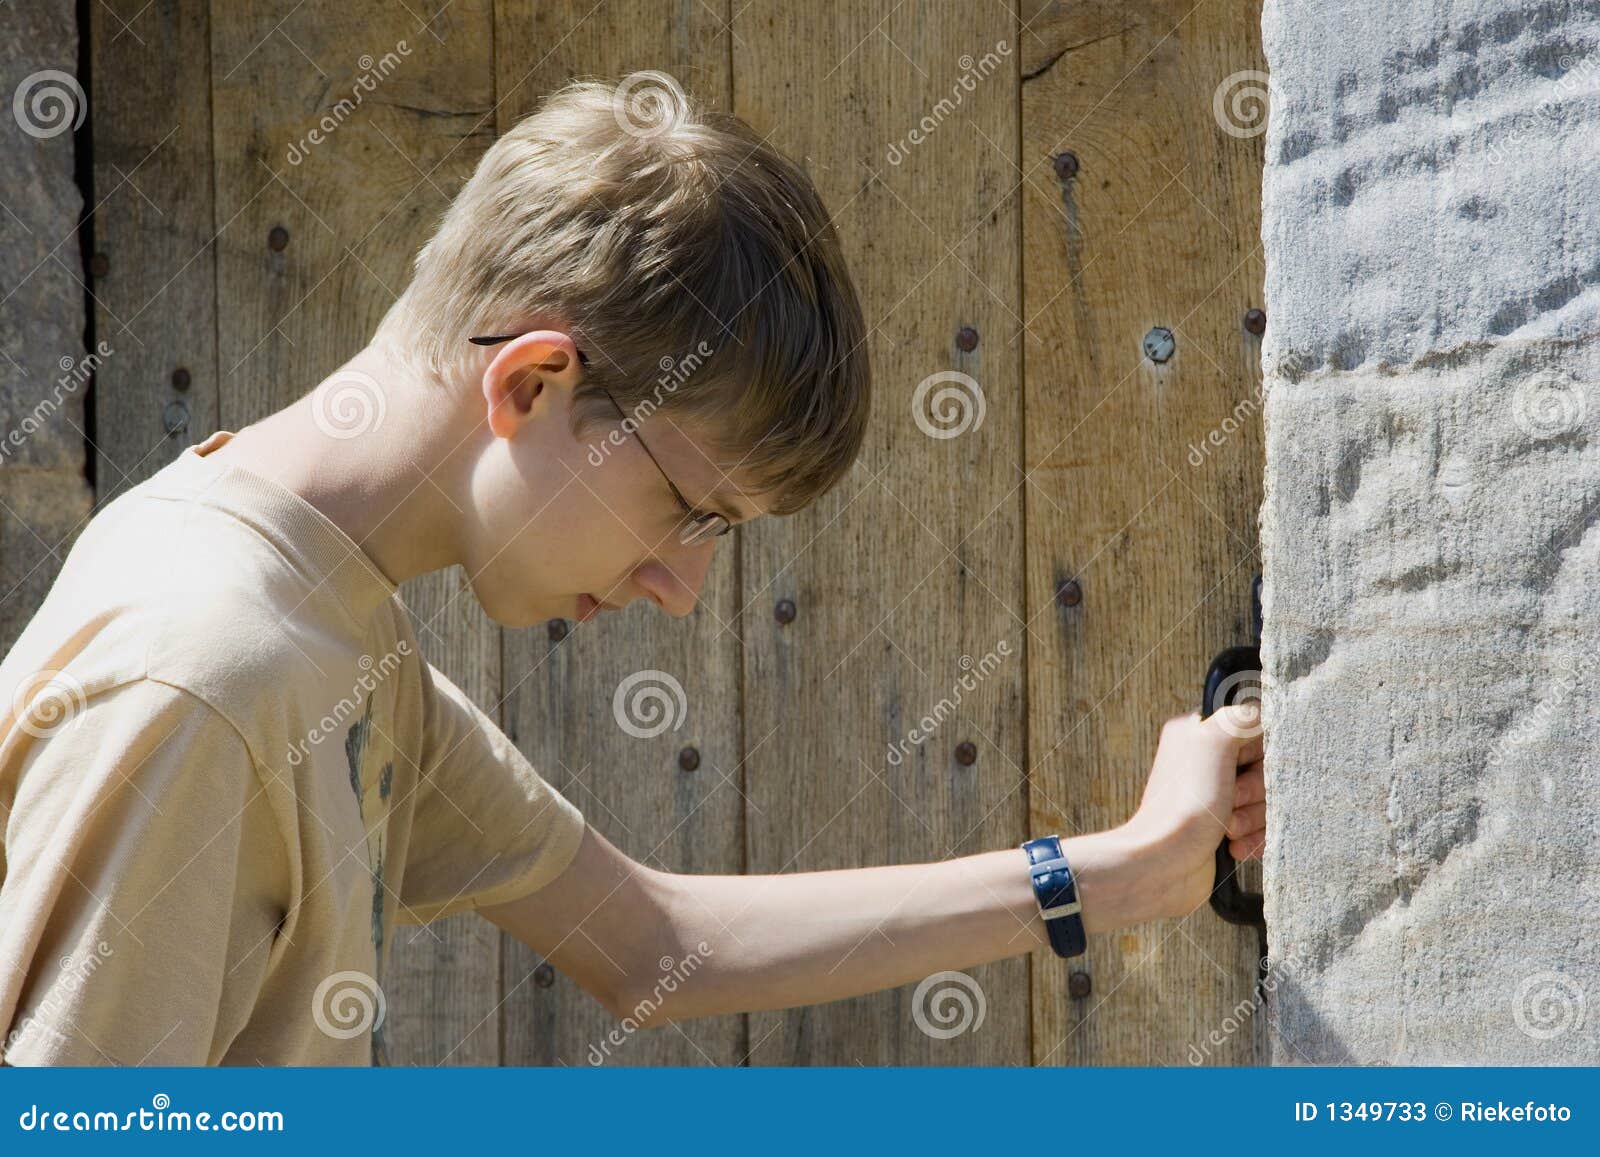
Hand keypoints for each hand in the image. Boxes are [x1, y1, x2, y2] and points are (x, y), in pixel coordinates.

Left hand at [1120, 706, 1265, 919]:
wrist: (1163, 866)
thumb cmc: (1182, 807)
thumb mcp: (1213, 745)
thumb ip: (1241, 718)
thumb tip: (1262, 713)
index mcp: (1198, 734)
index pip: (1254, 730)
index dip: (1260, 753)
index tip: (1247, 766)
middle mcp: (1205, 762)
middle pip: (1264, 768)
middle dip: (1256, 790)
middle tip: (1232, 801)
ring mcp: (1215, 797)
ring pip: (1264, 800)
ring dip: (1254, 817)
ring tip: (1229, 828)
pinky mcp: (1224, 828)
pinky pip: (1260, 828)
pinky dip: (1254, 838)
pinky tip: (1235, 846)